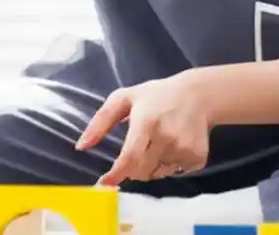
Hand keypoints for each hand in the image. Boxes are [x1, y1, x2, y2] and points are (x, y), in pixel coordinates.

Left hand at [75, 73, 211, 185]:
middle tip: (134, 153)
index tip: (103, 184)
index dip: (116, 174)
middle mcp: (167, 136)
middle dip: (131, 169)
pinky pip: (175, 173)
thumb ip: (100, 122)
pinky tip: (172, 146)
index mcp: (147, 120)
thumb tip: (80, 146)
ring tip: (156, 143)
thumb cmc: (155, 96)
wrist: (198, 95)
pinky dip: (168, 166)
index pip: (130, 156)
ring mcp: (184, 148)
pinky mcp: (198, 157)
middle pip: (141, 170)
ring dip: (149, 166)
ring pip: (156, 173)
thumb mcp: (123, 98)